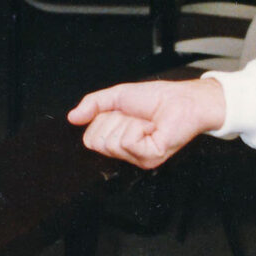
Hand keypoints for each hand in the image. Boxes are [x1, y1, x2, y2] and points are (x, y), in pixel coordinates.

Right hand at [67, 77, 224, 168]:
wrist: (184, 99)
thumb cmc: (156, 98)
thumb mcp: (117, 96)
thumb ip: (93, 105)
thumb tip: (72, 117)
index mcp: (118, 141)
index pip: (90, 139)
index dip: (101, 120)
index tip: (121, 113)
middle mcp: (127, 154)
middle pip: (97, 143)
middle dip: (113, 121)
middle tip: (134, 117)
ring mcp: (139, 158)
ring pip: (111, 143)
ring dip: (127, 123)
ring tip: (145, 121)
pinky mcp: (151, 157)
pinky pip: (127, 141)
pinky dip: (138, 127)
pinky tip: (151, 127)